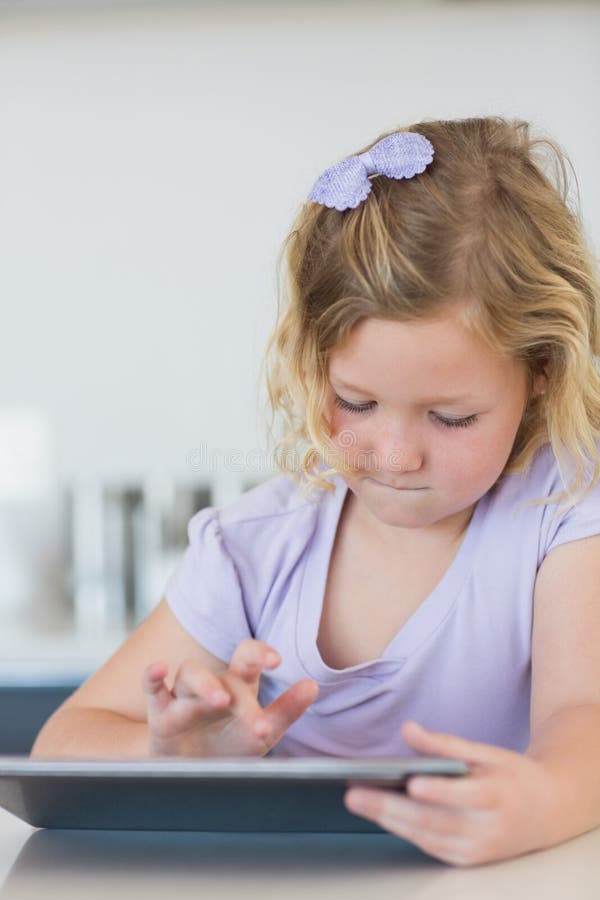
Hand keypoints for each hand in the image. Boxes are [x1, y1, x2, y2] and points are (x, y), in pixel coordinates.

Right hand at [142, 639, 318, 756]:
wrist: (192, 774)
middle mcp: (212, 686)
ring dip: (204, 683)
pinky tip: (157, 668)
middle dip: (236, 681)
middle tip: (255, 694)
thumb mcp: (262, 732)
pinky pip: (152, 688)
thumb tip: (312, 686)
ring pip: (189, 674)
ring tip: (219, 699)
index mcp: (238, 686)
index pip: (248, 658)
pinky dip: (152, 676)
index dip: (260, 653)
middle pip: (222, 669)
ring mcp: (184, 698)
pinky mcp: (160, 714)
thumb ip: (286, 710)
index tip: (277, 661)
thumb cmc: (229, 746)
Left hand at [343, 721, 556, 866]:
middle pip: (433, 821)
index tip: (411, 782)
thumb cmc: (513, 777)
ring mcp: (477, 850)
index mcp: (498, 796)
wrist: (546, 812)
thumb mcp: (487, 752)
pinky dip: (402, 830)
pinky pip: (428, 845)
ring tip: (358, 800)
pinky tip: (379, 813)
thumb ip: (445, 743)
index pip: (465, 796)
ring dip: (388, 820)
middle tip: (355, 793)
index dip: (438, 792)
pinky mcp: (466, 861)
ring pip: (425, 836)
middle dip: (390, 808)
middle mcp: (488, 830)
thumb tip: (408, 730)